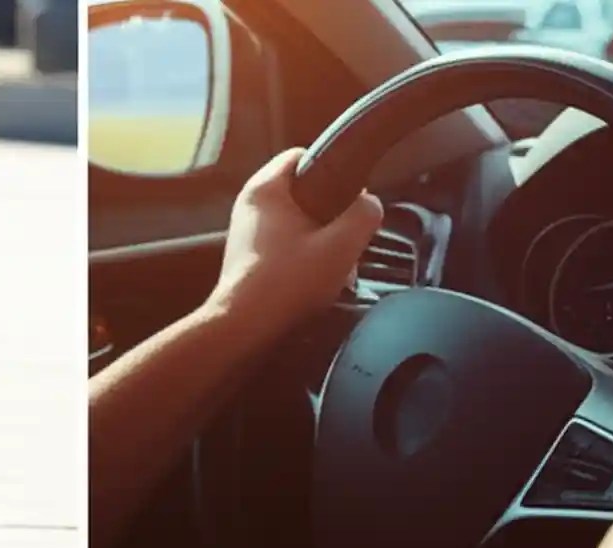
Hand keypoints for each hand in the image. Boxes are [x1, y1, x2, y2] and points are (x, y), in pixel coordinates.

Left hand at [205, 148, 382, 333]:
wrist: (243, 327)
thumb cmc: (287, 283)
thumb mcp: (340, 246)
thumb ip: (363, 216)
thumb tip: (369, 204)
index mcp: (265, 188)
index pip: (303, 155)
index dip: (334, 170)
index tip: (353, 196)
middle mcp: (250, 205)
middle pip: (304, 192)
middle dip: (332, 215)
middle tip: (348, 238)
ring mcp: (246, 232)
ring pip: (297, 222)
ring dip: (322, 241)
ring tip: (338, 267)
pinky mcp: (248, 258)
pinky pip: (285, 245)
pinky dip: (305, 257)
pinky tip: (320, 282)